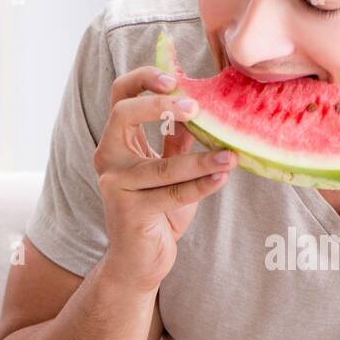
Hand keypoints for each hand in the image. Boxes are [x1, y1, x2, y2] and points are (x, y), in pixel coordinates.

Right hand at [93, 39, 237, 291]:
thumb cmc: (157, 212)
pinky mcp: (130, 211)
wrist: (140, 261)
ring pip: (161, 165)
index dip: (143, 79)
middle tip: (196, 108)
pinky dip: (202, 185)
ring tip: (230, 155)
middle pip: (123, 114)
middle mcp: (108, 158)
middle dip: (159, 105)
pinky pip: (173, 193)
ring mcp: (115, 185)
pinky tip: (222, 176)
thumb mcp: (170, 169)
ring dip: (201, 159)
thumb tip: (199, 106)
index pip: (119, 96)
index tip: (174, 78)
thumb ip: (177, 140)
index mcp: (117, 141)